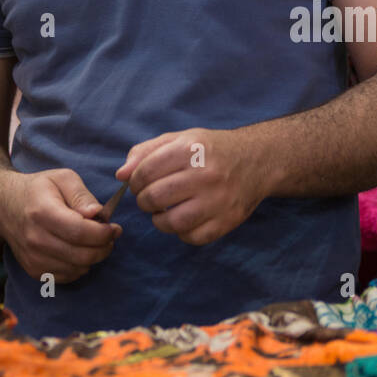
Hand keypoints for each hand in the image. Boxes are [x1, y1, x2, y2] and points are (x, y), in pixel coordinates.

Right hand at [0, 169, 121, 281]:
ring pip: (77, 269)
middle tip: (110, 236)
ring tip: (93, 240)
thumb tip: (98, 213)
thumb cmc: (39, 189)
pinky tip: (78, 250)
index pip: (80, 232)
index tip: (114, 227)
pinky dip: (79, 266)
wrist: (5, 206)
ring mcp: (33, 258)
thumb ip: (82, 195)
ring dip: (93, 257)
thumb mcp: (62, 178)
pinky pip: (67, 277)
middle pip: (81, 255)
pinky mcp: (34, 271)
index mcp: (43, 212)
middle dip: (104, 247)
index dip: (103, 233)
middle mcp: (35, 239)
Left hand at [116, 127, 269, 245]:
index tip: (137, 184)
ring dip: (159, 220)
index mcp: (190, 149)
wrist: (256, 160)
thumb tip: (121, 175)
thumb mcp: (179, 139)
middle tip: (148, 198)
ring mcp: (218, 200)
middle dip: (143, 201)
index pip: (145, 171)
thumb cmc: (209, 149)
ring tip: (162, 211)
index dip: (134, 181)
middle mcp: (205, 174)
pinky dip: (181, 233)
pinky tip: (183, 220)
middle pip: (156, 197)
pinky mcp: (228, 221)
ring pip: (172, 222)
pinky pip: (193, 237)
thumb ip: (145, 152)